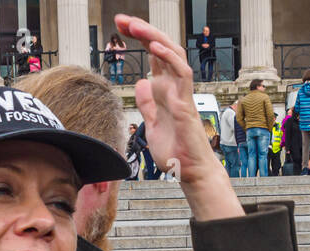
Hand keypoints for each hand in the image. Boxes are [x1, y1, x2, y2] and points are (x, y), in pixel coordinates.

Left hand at [116, 14, 241, 219]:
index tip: (120, 27)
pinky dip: (168, 57)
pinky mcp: (185, 104)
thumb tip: (141, 83)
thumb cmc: (175, 151)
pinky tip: (154, 46)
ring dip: (153, 36)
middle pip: (161, 48)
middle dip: (142, 30)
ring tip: (135, 25)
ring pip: (172, 54)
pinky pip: (181, 73)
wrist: (189, 171)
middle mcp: (174, 86)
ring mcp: (181, 93)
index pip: (153, 55)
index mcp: (165, 89)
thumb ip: (147, 104)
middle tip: (122, 20)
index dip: (138, 38)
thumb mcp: (152, 123)